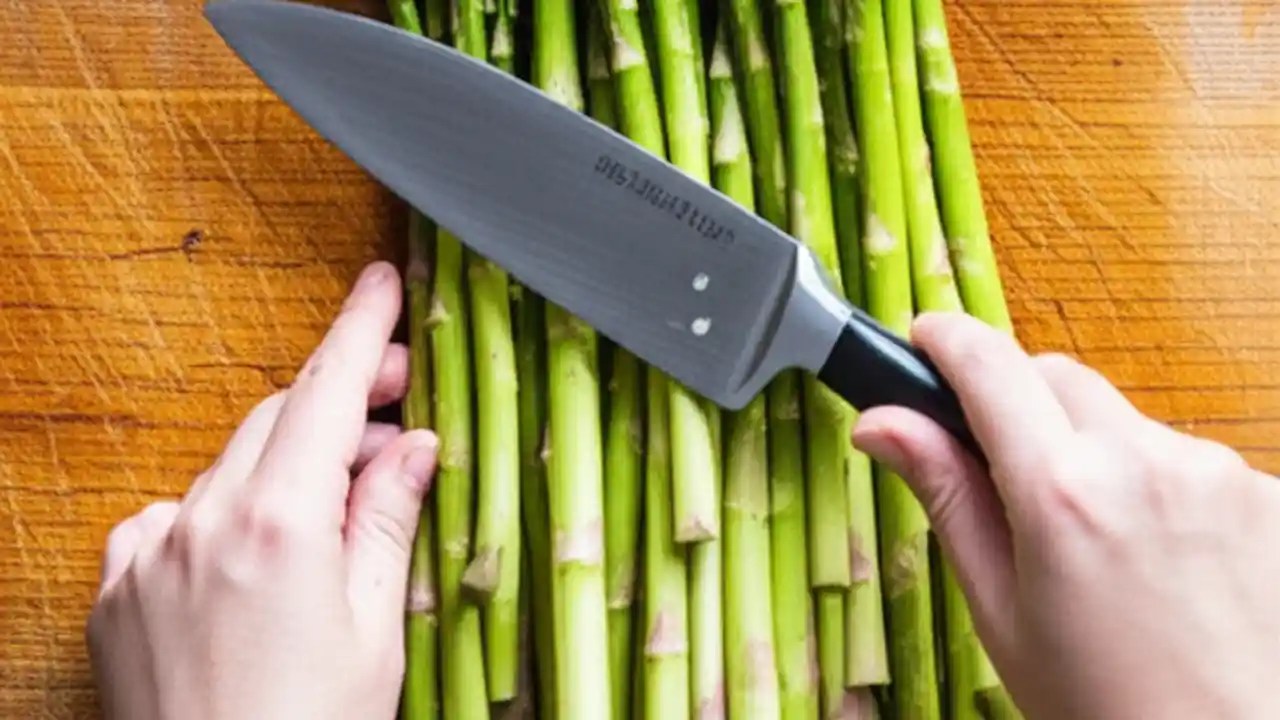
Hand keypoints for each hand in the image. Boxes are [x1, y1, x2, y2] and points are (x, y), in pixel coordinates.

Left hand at [87, 262, 435, 719]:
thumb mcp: (376, 631)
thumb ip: (387, 521)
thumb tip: (411, 445)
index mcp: (279, 525)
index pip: (327, 391)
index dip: (361, 328)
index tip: (382, 283)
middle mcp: (201, 522)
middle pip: (279, 417)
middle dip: (340, 400)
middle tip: (398, 407)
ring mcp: (146, 553)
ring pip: (230, 465)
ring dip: (286, 464)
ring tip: (338, 505)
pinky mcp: (113, 587)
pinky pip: (175, 514)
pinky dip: (223, 511)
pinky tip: (256, 553)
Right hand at [853, 312, 1279, 719]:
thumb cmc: (1107, 707)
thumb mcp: (1000, 609)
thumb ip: (945, 496)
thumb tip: (882, 422)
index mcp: (1063, 493)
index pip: (989, 365)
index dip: (945, 339)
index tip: (925, 340)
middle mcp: (1146, 462)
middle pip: (1056, 377)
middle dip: (1017, 402)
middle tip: (1004, 473)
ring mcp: (1218, 473)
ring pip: (1123, 417)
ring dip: (1091, 448)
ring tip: (1093, 540)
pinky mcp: (1267, 493)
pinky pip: (1184, 457)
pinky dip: (1154, 482)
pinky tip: (1155, 554)